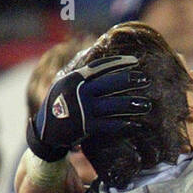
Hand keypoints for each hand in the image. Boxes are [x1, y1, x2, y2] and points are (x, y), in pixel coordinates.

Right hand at [27, 56, 151, 162]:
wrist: (45, 131)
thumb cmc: (59, 106)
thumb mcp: (65, 85)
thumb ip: (82, 78)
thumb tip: (102, 67)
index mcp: (75, 78)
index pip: (100, 67)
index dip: (118, 63)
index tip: (134, 61)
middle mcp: (79, 92)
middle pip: (109, 83)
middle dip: (129, 80)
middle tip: (146, 79)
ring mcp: (83, 110)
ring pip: (113, 105)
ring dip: (131, 104)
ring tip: (147, 104)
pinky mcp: (86, 127)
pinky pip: (109, 124)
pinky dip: (123, 124)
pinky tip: (136, 124)